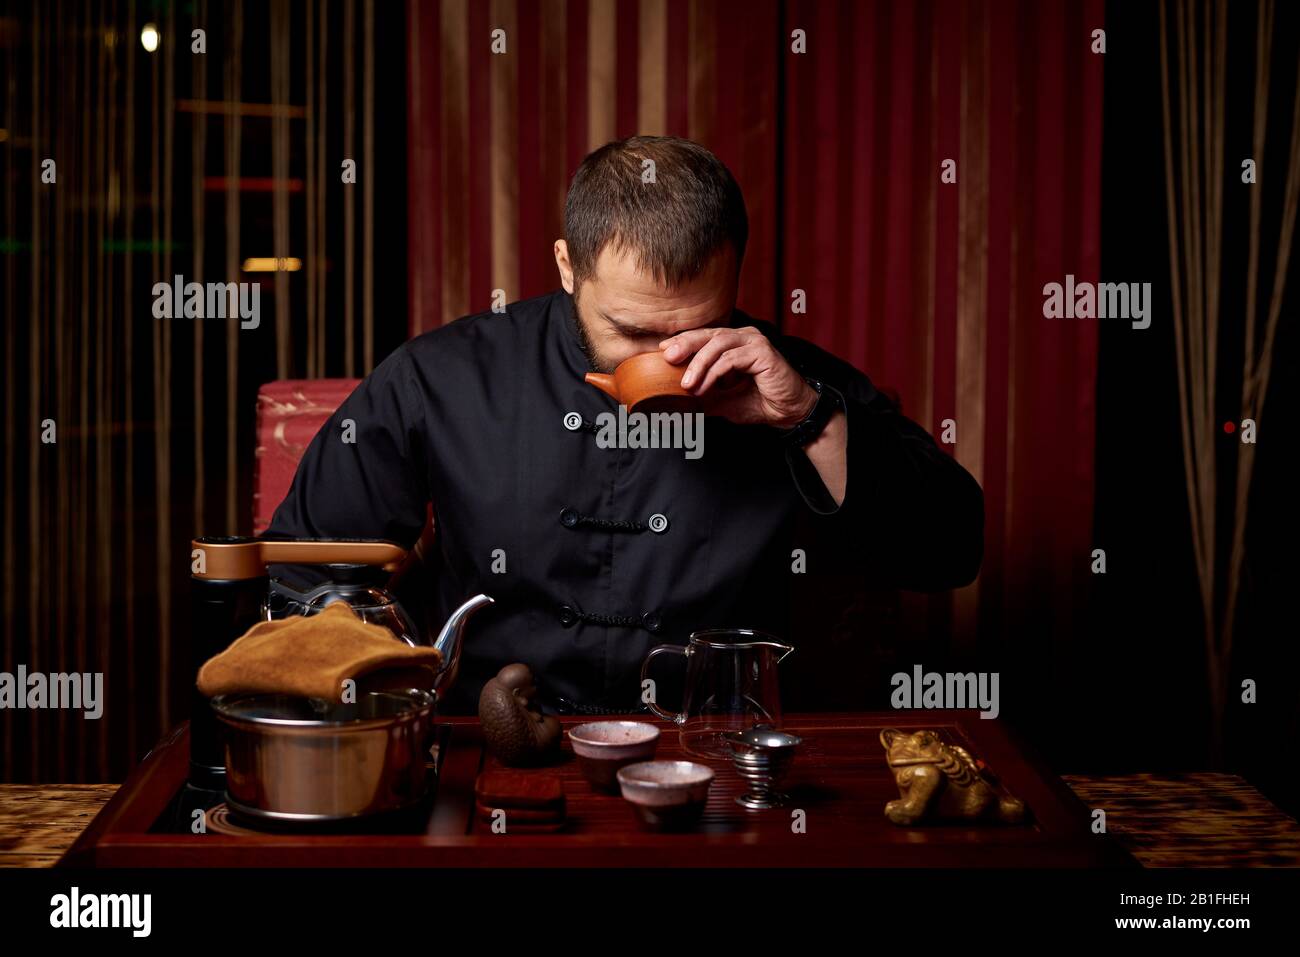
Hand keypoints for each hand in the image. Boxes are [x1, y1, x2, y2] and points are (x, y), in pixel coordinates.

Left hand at [660, 327, 817, 427]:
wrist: (789, 413)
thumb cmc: (759, 404)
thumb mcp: (721, 400)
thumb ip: (701, 395)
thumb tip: (673, 398)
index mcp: (734, 343)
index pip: (703, 337)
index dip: (682, 341)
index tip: (661, 352)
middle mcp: (744, 337)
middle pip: (708, 334)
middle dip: (685, 344)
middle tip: (667, 357)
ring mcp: (754, 342)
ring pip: (718, 343)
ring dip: (698, 362)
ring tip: (685, 383)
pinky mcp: (763, 352)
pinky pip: (731, 358)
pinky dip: (714, 372)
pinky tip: (703, 386)